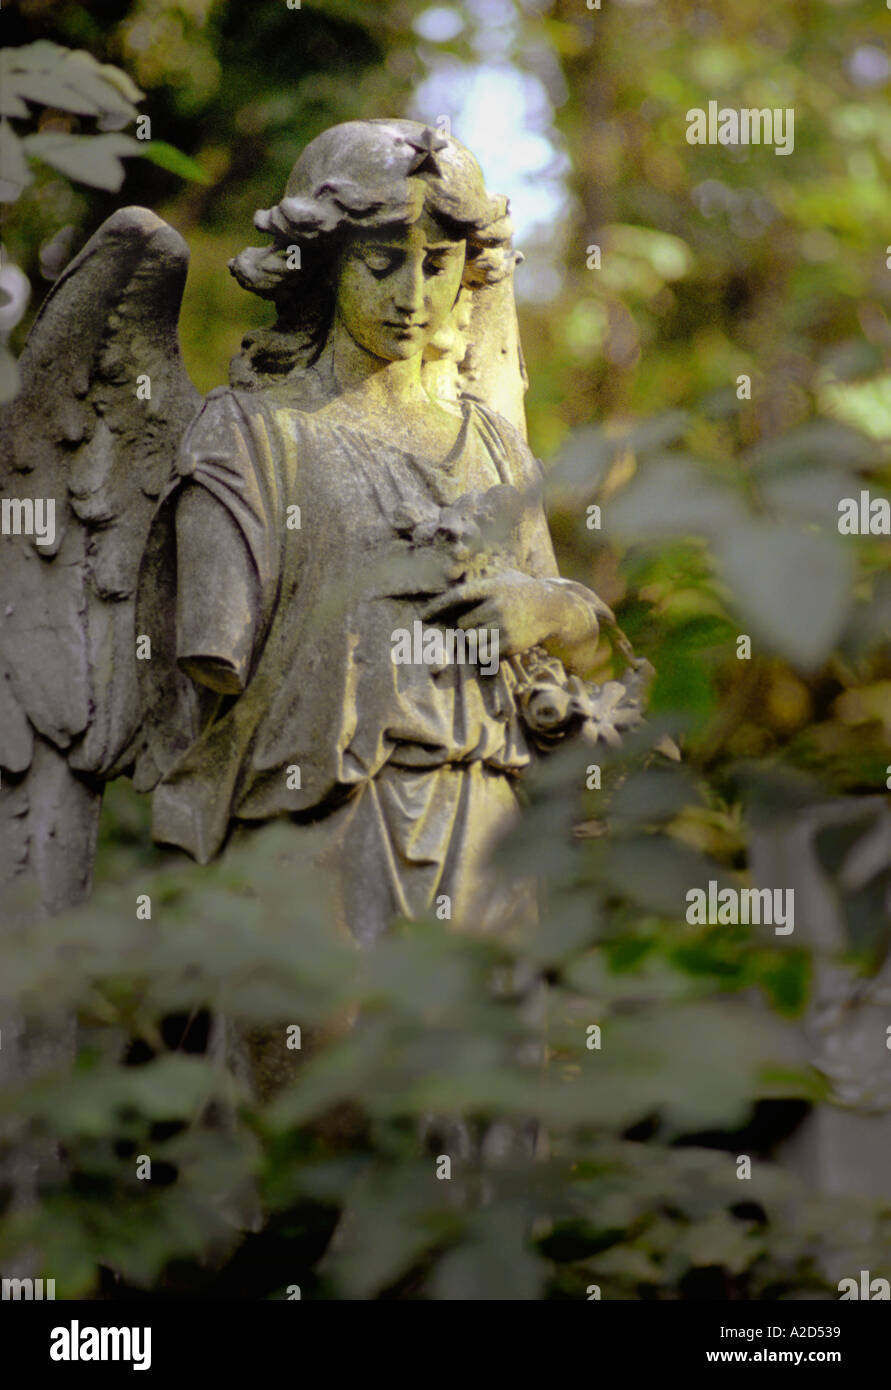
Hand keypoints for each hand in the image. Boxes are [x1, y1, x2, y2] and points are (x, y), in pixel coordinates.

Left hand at [418, 570, 589, 656]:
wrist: (553, 609)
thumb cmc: (523, 591)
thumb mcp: (505, 578)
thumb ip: (480, 583)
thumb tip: (449, 588)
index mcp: (493, 588)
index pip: (457, 597)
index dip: (437, 607)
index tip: (422, 616)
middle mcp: (497, 607)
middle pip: (463, 624)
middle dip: (468, 625)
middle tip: (483, 621)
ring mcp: (504, 627)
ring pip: (471, 640)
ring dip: (476, 639)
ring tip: (493, 631)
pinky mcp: (510, 645)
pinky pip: (484, 654)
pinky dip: (485, 651)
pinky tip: (497, 642)